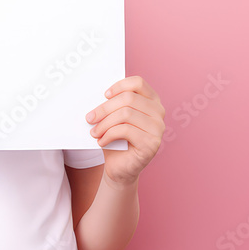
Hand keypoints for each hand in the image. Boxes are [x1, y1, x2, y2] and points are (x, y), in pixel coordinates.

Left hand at [86, 75, 164, 189]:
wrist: (120, 166)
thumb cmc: (115, 138)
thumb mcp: (113, 117)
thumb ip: (111, 104)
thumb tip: (93, 92)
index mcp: (151, 101)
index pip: (138, 83)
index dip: (119, 85)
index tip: (104, 95)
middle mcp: (159, 113)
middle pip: (128, 98)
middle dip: (104, 108)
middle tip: (89, 118)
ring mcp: (158, 128)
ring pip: (125, 114)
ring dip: (104, 123)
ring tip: (94, 132)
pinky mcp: (152, 143)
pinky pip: (125, 130)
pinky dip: (108, 135)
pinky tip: (101, 141)